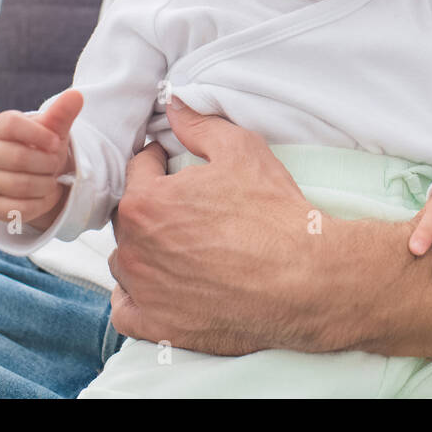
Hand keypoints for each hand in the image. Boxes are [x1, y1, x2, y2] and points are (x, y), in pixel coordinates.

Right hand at [0, 89, 82, 230]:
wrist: (33, 172)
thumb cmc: (41, 145)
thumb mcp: (52, 129)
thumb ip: (62, 113)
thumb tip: (76, 95)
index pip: (11, 125)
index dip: (38, 134)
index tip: (55, 142)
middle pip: (18, 158)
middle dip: (47, 163)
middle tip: (56, 163)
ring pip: (20, 186)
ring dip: (46, 184)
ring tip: (52, 179)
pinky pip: (18, 209)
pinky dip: (41, 203)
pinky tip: (47, 194)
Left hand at [107, 98, 328, 354]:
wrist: (305, 279)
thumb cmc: (273, 215)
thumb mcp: (241, 151)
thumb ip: (199, 125)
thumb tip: (173, 105)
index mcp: (146, 202)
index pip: (138, 169)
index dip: (161, 161)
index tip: (176, 166)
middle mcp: (135, 248)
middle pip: (129, 218)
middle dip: (153, 208)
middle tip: (189, 210)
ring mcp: (144, 291)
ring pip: (126, 264)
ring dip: (144, 253)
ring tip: (181, 249)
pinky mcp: (158, 326)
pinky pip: (127, 310)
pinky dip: (138, 298)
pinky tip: (164, 287)